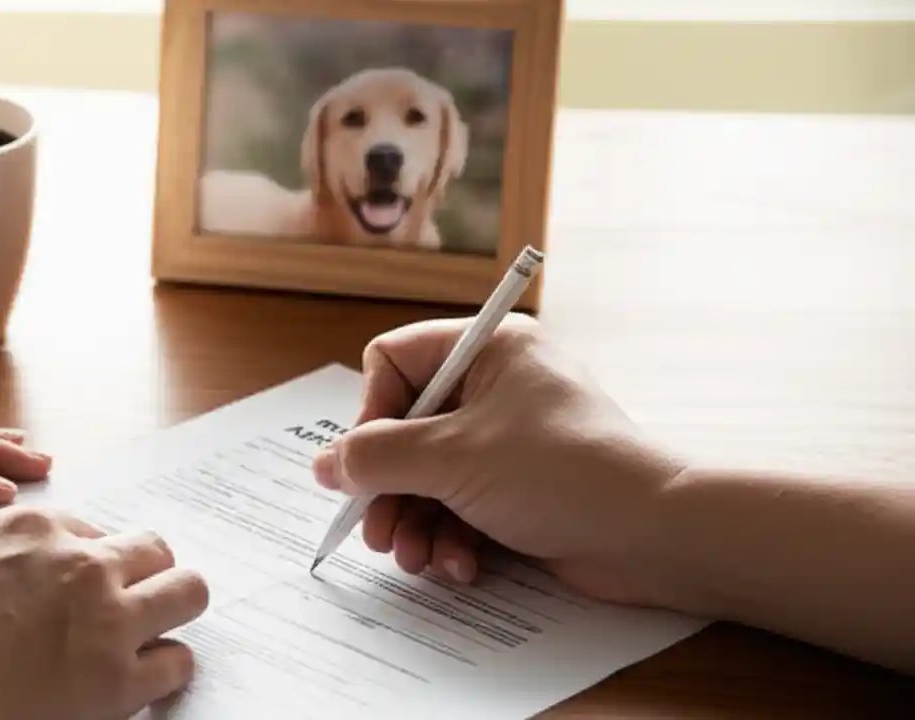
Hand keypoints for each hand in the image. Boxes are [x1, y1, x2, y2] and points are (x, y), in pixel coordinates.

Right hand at [0, 507, 209, 719]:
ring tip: (151, 632)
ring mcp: (107, 619)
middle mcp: (80, 563)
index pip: (92, 529)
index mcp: (31, 529)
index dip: (87, 561)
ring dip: (172, 609)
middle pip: (153, 548)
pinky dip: (164, 672)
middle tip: (125, 603)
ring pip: (189, 590)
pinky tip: (140, 681)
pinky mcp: (120, 680)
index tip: (75, 588)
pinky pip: (177, 663)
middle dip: (144, 573)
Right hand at [313, 315, 685, 604]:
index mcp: (487, 348)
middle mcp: (496, 386)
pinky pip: (462, 504)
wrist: (654, 535)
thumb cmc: (562, 473)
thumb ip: (377, 458)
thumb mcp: (452, 459)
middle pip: (406, 429)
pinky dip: (453, 536)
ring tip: (418, 559)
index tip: (366, 465)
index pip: (394, 363)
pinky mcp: (520, 487)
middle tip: (378, 533)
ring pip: (429, 475)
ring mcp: (508, 439)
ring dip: (417, 522)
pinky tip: (460, 565)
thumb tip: (325, 465)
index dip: (371, 416)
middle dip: (390, 488)